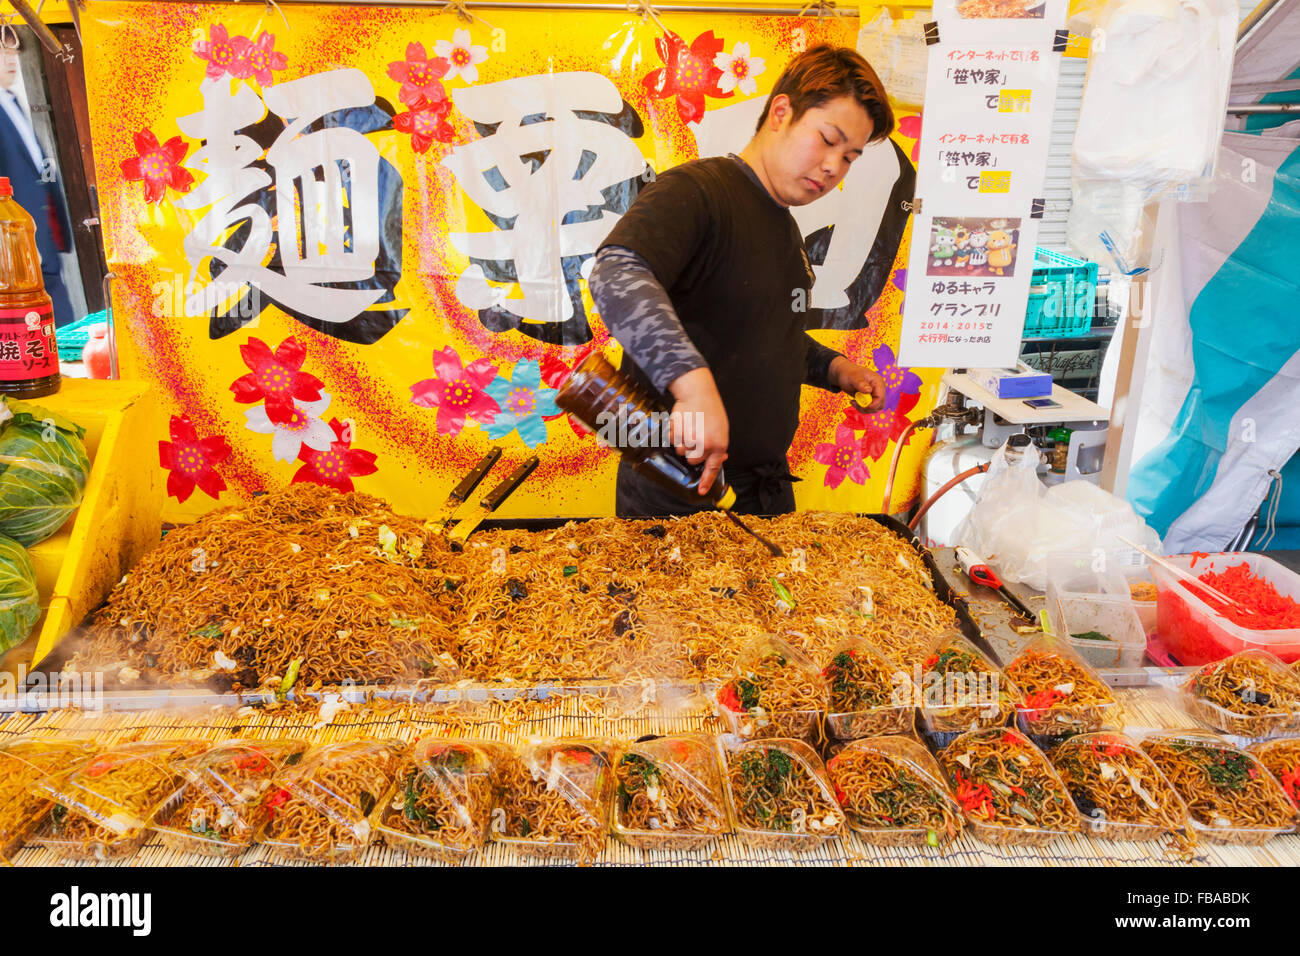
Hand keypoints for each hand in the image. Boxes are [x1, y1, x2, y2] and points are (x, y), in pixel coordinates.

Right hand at [668, 367, 728, 495]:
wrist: (698, 392)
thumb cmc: (710, 409)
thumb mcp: (721, 428)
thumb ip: (718, 446)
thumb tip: (721, 458)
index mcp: (719, 445)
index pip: (712, 468)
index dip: (705, 481)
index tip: (700, 491)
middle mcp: (705, 445)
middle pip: (693, 461)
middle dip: (692, 452)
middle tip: (695, 437)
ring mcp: (691, 440)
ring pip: (682, 451)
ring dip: (682, 442)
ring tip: (689, 428)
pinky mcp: (678, 433)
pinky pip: (673, 441)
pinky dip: (675, 434)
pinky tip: (682, 423)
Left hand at [830, 357, 886, 411]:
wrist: (844, 374)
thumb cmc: (848, 373)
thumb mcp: (853, 377)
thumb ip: (860, 384)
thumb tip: (869, 391)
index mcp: (877, 382)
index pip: (881, 397)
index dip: (874, 404)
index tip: (864, 406)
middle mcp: (878, 388)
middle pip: (880, 404)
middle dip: (869, 408)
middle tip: (856, 404)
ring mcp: (874, 394)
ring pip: (874, 408)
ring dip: (864, 409)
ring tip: (853, 402)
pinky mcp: (869, 398)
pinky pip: (868, 408)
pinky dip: (861, 408)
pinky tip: (853, 402)